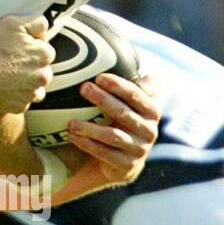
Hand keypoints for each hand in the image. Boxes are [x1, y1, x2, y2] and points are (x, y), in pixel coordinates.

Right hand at [0, 15, 54, 113]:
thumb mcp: (13, 22)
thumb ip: (36, 23)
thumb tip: (44, 29)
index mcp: (45, 55)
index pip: (45, 51)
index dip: (31, 49)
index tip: (16, 49)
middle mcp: (42, 76)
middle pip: (42, 72)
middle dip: (30, 68)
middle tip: (9, 63)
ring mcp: (30, 94)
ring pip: (34, 89)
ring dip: (25, 84)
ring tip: (6, 77)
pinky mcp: (19, 107)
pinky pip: (21, 102)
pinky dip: (14, 97)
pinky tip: (2, 88)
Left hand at [64, 73, 159, 187]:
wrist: (123, 162)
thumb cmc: (122, 125)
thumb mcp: (131, 106)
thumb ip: (132, 87)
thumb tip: (130, 59)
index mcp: (152, 111)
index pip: (137, 95)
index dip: (119, 85)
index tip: (99, 77)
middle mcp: (149, 130)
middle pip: (124, 113)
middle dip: (103, 100)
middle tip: (83, 89)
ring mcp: (139, 149)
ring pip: (113, 136)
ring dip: (91, 128)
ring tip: (71, 122)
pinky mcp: (127, 165)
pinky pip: (105, 153)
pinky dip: (87, 144)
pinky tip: (73, 136)